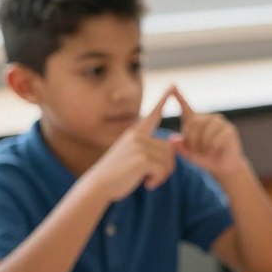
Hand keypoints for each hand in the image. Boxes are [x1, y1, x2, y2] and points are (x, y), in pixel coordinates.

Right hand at [85, 87, 176, 201]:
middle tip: (154, 176)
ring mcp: (139, 146)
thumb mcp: (132, 155)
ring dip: (162, 175)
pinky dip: (158, 180)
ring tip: (147, 179)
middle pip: (170, 149)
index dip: (163, 101)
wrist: (98, 185)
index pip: (152, 115)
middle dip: (167, 167)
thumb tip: (172, 144)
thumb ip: (148, 147)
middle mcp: (137, 136)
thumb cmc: (117, 174)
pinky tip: (147, 184)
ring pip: (169, 160)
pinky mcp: (142, 159)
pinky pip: (163, 169)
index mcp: (135, 133)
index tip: (172, 86)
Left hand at [168, 86, 243, 178]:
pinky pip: (215, 139)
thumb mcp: (187, 154)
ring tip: (206, 152)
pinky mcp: (229, 129)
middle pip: (193, 125)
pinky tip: (215, 151)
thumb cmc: (203, 158)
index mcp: (195, 121)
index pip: (185, 106)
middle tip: (196, 151)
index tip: (172, 85)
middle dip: (192, 141)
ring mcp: (219, 122)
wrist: (223, 166)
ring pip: (204, 133)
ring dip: (202, 146)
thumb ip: (179, 147)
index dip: (178, 96)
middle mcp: (207, 118)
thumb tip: (173, 139)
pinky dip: (212, 148)